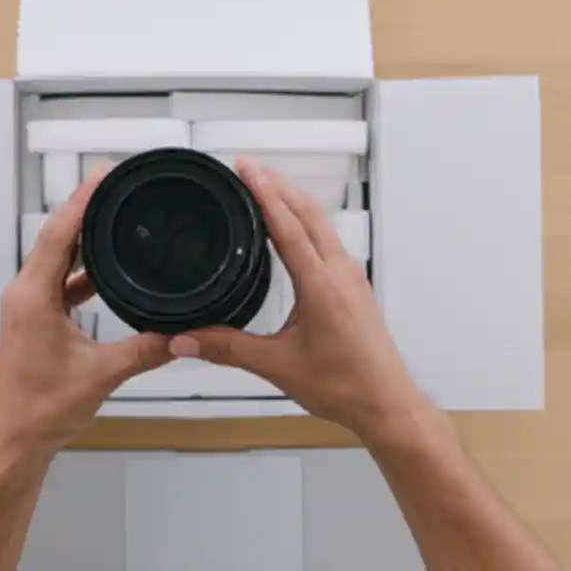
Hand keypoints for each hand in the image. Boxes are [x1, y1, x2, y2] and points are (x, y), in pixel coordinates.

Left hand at [0, 172, 174, 457]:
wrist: (17, 440)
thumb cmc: (44, 410)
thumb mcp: (103, 374)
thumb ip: (146, 349)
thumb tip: (182, 332)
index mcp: (33, 298)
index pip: (59, 235)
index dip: (81, 202)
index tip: (103, 177)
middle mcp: (24, 295)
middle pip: (55, 238)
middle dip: (84, 210)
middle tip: (114, 186)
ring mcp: (26, 307)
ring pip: (55, 259)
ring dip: (81, 238)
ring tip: (112, 216)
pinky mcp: (32, 320)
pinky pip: (57, 281)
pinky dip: (79, 269)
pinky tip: (104, 268)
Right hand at [167, 159, 422, 440]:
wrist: (386, 403)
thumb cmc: (343, 386)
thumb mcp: (277, 366)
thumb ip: (227, 349)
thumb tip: (184, 339)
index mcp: (321, 286)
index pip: (289, 227)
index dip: (265, 194)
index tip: (246, 168)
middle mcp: (340, 273)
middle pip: (308, 213)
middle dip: (278, 185)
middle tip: (248, 167)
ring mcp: (351, 277)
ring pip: (321, 225)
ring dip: (294, 201)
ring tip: (265, 187)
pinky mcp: (353, 287)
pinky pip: (328, 242)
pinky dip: (306, 224)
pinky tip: (291, 229)